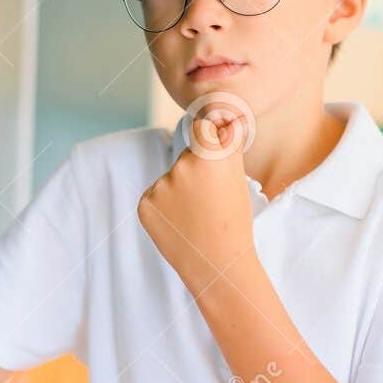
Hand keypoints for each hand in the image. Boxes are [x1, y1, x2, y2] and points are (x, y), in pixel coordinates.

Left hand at [138, 111, 256, 298]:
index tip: (213, 146)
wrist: (217, 263)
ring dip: (180, 190)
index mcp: (207, 158)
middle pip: (186, 157)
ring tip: (196, 215)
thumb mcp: (238, 178)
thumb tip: (226, 120)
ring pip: (171, 178)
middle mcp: (180, 168)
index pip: (202, 128)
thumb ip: (227, 145)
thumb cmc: (233, 220)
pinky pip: (156, 196)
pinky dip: (165, 207)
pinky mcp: (145, 204)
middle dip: (197, 171)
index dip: (208, 136)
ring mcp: (159, 187)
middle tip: (210, 199)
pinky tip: (180, 223)